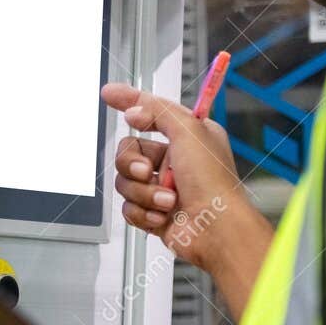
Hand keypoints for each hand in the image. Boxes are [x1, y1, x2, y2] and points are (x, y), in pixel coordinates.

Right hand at [100, 83, 253, 264]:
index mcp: (188, 137)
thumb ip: (159, 111)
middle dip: (133, 164)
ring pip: (126, 182)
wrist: (215, 229)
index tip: (109, 95)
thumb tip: (134, 110)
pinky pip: (129, 207)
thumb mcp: (190, 130)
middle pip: (129, 151)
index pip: (152, 112)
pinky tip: (163, 216)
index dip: (129, 102)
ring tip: (168, 200)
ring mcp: (163, 187)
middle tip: (146, 171)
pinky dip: (144, 212)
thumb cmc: (214, 184)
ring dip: (144, 192)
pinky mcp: (154, 212)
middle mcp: (175, 160)